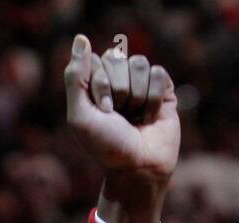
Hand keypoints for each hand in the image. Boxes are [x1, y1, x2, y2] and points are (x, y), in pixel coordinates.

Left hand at [64, 35, 178, 222]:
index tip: (102, 111)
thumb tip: (80, 39)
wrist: (138, 166)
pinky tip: (150, 116)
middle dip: (117, 89)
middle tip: (117, 114)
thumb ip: (75, 78)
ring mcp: (140, 84)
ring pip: (140, 63)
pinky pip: (159, 73)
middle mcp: (116, 81)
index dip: (99, 85)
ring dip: (136, 95)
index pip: (97, 60)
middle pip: (118, 57)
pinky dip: (153, 98)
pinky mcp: (162, 89)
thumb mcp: (80, 115)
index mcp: (93, 85)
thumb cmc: (105, 145)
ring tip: (134, 116)